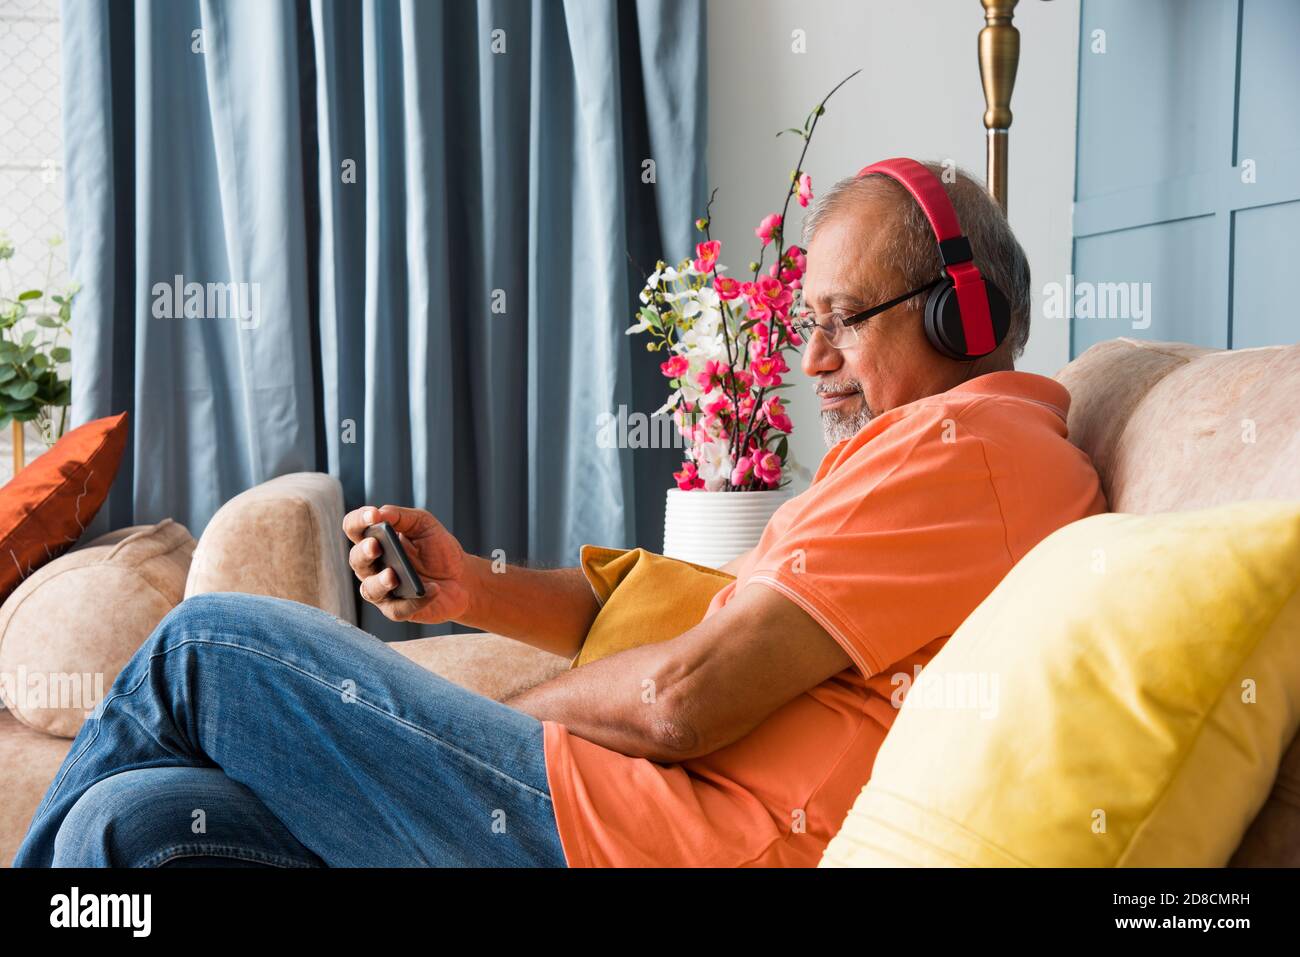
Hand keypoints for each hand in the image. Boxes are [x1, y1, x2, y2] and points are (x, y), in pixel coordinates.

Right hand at [342, 504, 470, 623]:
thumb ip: (401, 516)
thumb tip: (380, 513)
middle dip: (364, 552)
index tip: (373, 515)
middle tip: (376, 546)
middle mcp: (372, 566)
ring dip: (380, 582)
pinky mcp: (397, 609)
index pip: (354, 528)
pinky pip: (399, 609)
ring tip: (394, 575)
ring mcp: (383, 590)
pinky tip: (432, 589)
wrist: (461, 577)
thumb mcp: (424, 525)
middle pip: (356, 559)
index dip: (359, 521)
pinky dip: (416, 600)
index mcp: (374, 540)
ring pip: (370, 589)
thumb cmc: (438, 548)